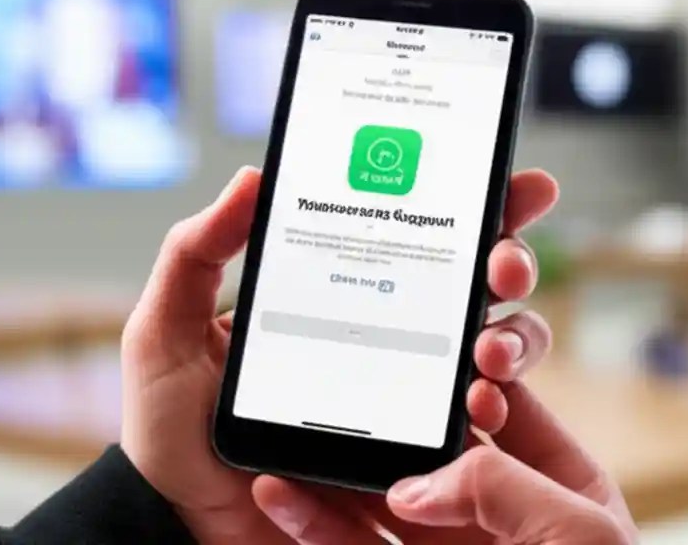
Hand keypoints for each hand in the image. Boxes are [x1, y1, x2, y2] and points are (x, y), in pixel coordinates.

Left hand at [120, 166, 559, 543]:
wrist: (185, 524)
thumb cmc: (174, 427)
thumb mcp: (168, 331)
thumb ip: (195, 254)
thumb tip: (252, 177)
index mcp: (345, 292)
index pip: (423, 235)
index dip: (480, 206)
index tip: (519, 185)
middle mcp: (392, 336)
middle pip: (478, 285)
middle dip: (511, 262)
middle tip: (505, 264)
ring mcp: (410, 395)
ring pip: (498, 351)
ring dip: (515, 338)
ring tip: (489, 349)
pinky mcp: (416, 455)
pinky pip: (478, 429)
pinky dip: (493, 408)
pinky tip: (481, 403)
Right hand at [252, 381, 635, 543]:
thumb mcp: (579, 532)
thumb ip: (503, 486)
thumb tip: (414, 487)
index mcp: (562, 490)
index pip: (510, 414)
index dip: (470, 384)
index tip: (431, 362)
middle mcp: (503, 519)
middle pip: (435, 453)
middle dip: (391, 421)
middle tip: (345, 386)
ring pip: (383, 504)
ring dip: (337, 470)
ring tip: (291, 436)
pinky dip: (315, 525)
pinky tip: (282, 495)